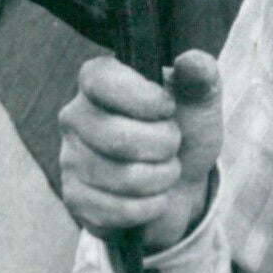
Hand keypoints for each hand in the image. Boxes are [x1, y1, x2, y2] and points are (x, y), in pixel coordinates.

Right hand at [58, 49, 222, 252]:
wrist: (183, 183)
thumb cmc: (186, 130)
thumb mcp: (201, 99)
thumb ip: (201, 75)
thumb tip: (192, 62)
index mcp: (99, 79)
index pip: (100, 81)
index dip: (141, 98)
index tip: (169, 107)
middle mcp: (76, 116)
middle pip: (117, 137)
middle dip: (164, 145)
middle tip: (174, 143)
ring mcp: (71, 159)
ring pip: (122, 177)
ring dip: (162, 178)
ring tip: (166, 169)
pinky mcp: (75, 199)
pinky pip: (116, 210)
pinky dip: (150, 207)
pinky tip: (155, 197)